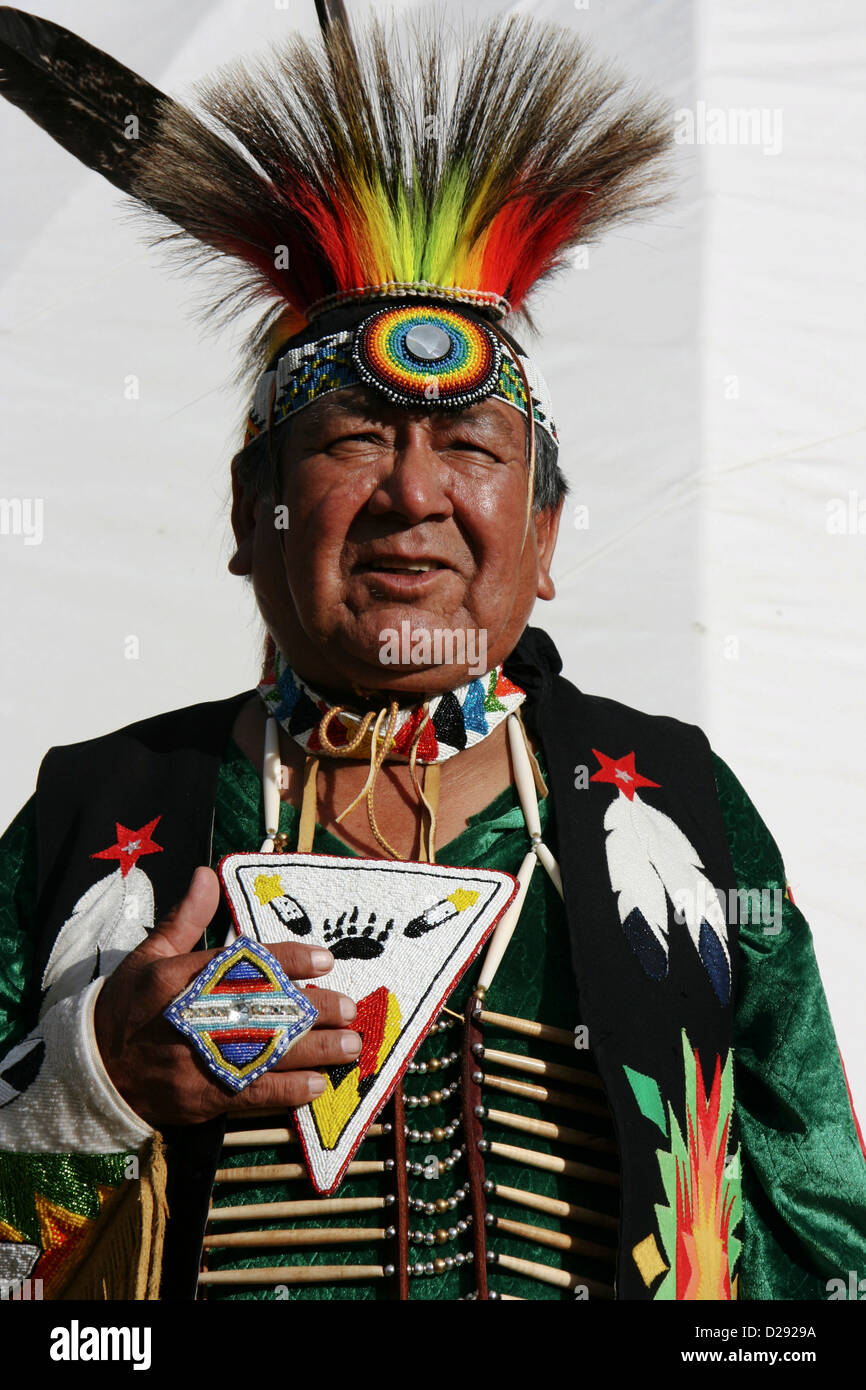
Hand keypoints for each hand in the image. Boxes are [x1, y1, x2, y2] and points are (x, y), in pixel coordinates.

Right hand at [94, 866, 359, 1126]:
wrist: (93, 1071)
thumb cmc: (127, 1006)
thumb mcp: (149, 956)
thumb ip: (185, 918)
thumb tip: (206, 874)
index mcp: (179, 978)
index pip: (243, 964)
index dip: (288, 961)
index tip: (325, 959)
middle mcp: (191, 1018)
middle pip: (263, 1012)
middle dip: (313, 1012)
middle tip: (350, 1008)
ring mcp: (197, 1061)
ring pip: (265, 1056)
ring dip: (313, 1053)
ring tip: (350, 1046)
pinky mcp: (200, 1098)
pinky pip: (250, 1095)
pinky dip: (285, 1092)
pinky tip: (317, 1085)